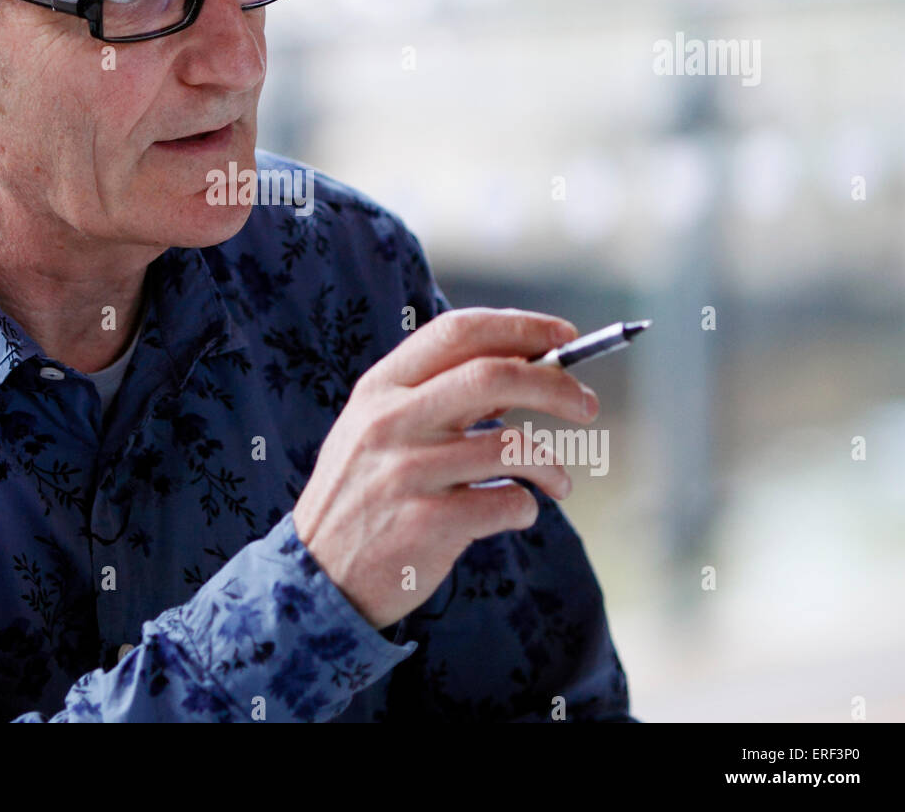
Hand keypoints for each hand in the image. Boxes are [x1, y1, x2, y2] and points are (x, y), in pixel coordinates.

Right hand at [291, 307, 599, 630]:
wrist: (318, 577)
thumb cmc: (361, 494)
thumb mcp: (374, 428)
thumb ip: (431, 394)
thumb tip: (518, 366)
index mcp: (380, 388)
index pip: (457, 332)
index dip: (520, 327)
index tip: (563, 338)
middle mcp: (391, 422)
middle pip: (495, 376)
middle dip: (556, 386)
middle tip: (587, 406)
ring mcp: (407, 473)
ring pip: (513, 446)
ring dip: (552, 465)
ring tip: (558, 481)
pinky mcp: (427, 524)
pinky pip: (508, 504)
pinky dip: (527, 507)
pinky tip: (516, 513)